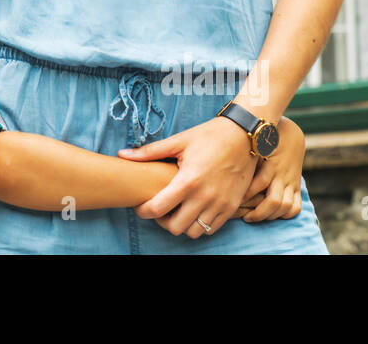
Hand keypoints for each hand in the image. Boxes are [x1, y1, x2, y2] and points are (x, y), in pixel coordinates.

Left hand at [117, 116, 256, 238]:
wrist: (244, 136)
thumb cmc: (209, 136)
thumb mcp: (178, 141)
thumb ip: (149, 152)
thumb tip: (122, 154)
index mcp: (188, 180)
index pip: (158, 209)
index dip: (144, 211)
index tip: (141, 207)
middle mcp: (205, 197)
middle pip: (175, 228)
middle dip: (162, 221)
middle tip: (159, 209)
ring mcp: (220, 204)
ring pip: (194, 232)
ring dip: (182, 225)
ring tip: (177, 211)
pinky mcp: (232, 207)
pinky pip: (212, 229)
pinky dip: (200, 225)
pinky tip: (194, 210)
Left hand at [232, 116, 304, 222]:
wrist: (290, 132)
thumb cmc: (264, 138)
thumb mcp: (252, 144)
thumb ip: (239, 155)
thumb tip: (215, 165)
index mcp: (270, 163)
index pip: (259, 184)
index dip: (245, 196)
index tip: (231, 201)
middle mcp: (281, 174)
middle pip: (273, 201)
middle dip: (258, 212)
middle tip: (243, 216)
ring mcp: (291, 181)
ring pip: (285, 206)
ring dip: (270, 215)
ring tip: (254, 217)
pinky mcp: (297, 185)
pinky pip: (296, 206)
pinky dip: (286, 214)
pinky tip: (272, 215)